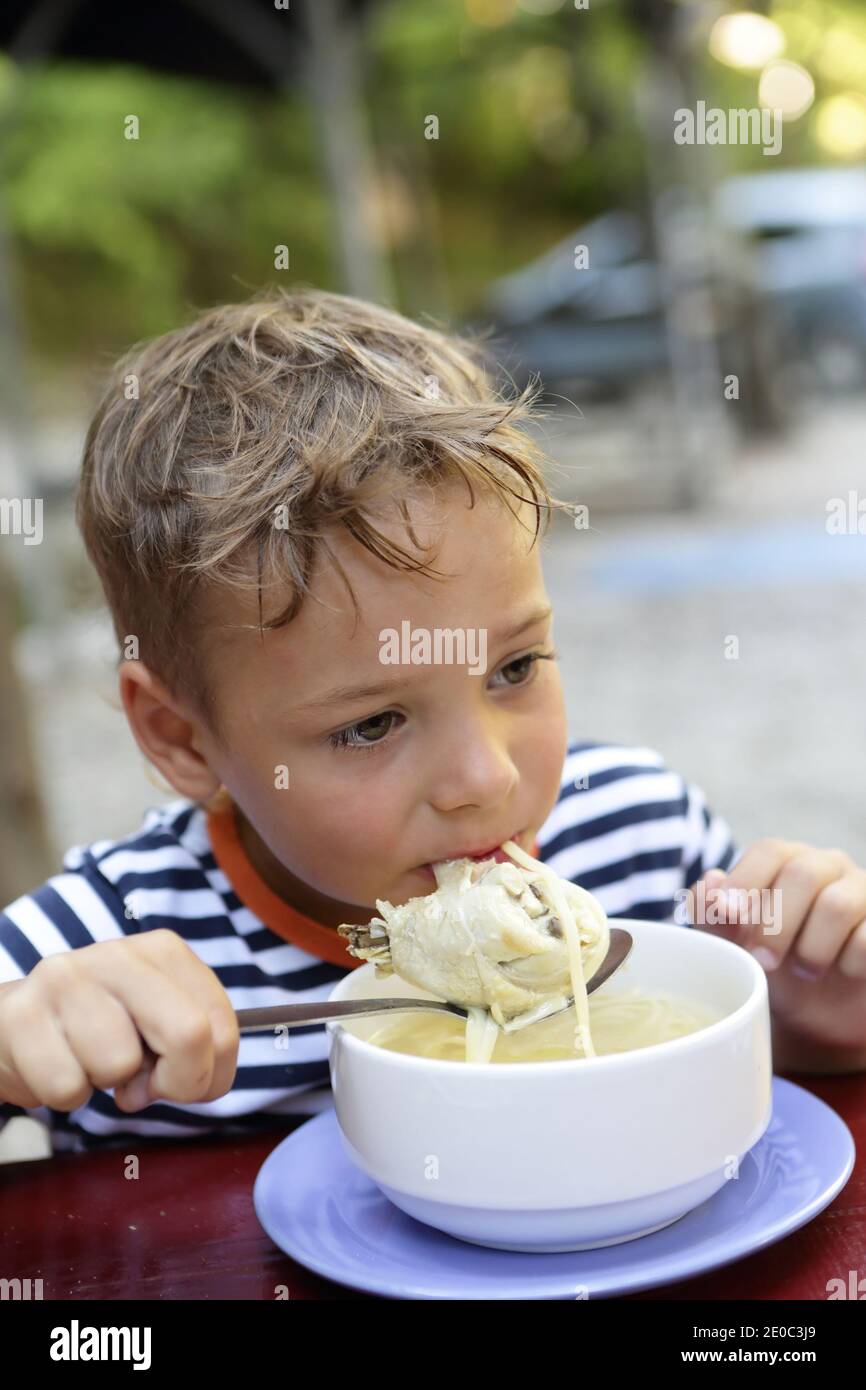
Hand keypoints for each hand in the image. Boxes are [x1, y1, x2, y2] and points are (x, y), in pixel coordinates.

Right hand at [0, 930, 239, 1112]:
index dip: (212, 1072)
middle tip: (148, 1087)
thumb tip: (203, 1079)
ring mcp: (65, 980)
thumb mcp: (154, 1019)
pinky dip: (66, 1094)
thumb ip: (192, 1040)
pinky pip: (67, 1087)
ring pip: (120, 1064)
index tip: (187, 1081)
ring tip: (88, 1060)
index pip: (221, 1023)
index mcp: (162, 950)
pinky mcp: (21, 1016)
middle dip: (179, 1082)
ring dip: (107, 1083)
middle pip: (188, 1034)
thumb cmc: (97, 1027)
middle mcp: (117, 955)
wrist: (12, 1022)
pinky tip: (57, 1064)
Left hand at [685, 839, 865, 1057]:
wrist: (818, 1015)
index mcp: (787, 860)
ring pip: (838, 904)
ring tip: (803, 972)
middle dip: (776, 924)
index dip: (746, 883)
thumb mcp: (736, 945)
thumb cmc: (774, 966)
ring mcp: (863, 892)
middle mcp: (828, 866)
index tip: (731, 920)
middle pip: (803, 873)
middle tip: (763, 961)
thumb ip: (715, 915)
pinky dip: (848, 963)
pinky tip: (841, 972)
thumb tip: (709, 882)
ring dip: (811, 948)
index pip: (769, 851)